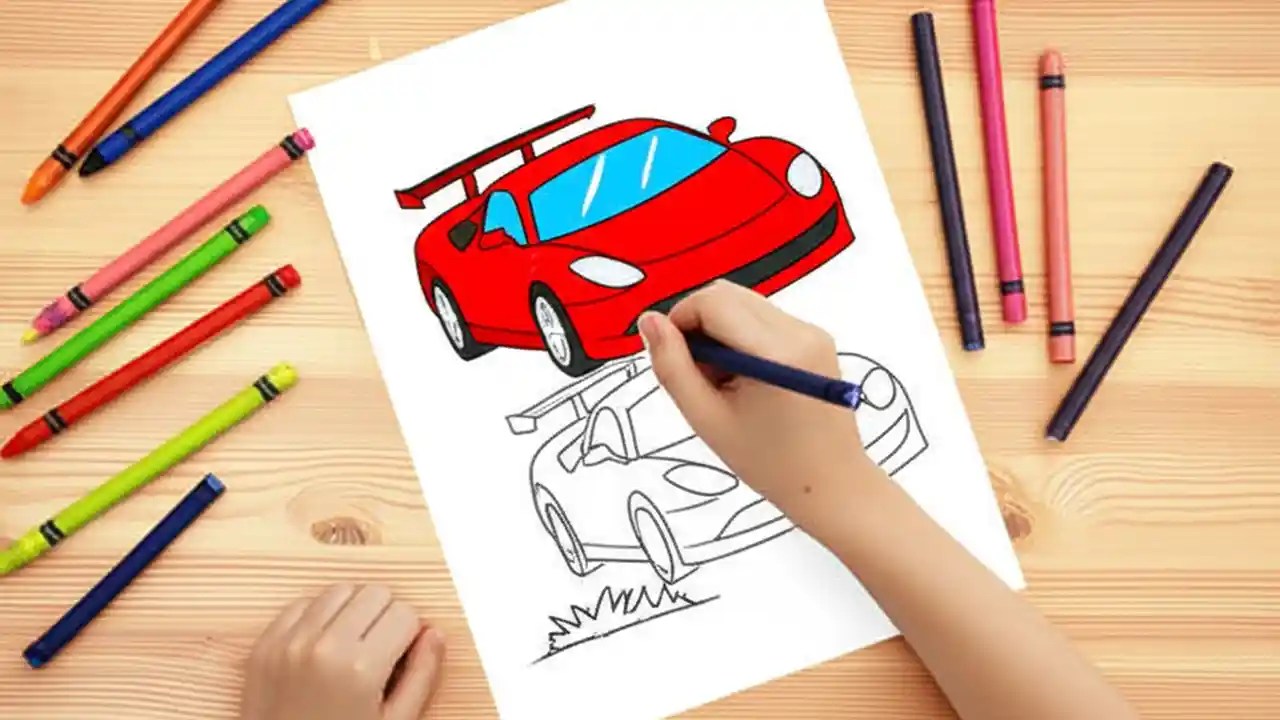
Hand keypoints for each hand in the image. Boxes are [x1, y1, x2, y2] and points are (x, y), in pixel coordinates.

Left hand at [240, 584, 444, 719]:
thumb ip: (421, 676)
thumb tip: (434, 633)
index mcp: (361, 670)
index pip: (405, 613)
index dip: (411, 633)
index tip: (402, 654)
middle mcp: (324, 648)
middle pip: (375, 592)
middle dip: (386, 616)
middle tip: (380, 648)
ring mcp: (289, 643)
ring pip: (340, 590)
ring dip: (354, 610)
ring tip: (353, 644)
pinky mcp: (265, 645)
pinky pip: (303, 604)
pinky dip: (319, 617)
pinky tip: (324, 646)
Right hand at [637, 281, 887, 542]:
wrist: (832, 485)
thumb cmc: (773, 463)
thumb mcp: (708, 419)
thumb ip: (672, 367)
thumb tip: (649, 322)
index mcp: (777, 352)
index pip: (713, 302)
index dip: (680, 321)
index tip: (673, 358)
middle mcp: (801, 332)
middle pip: (728, 295)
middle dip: (700, 326)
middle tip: (700, 376)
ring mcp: (813, 333)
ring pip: (744, 305)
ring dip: (721, 334)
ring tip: (724, 384)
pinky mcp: (816, 339)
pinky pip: (764, 319)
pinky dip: (743, 340)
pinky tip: (746, 382)